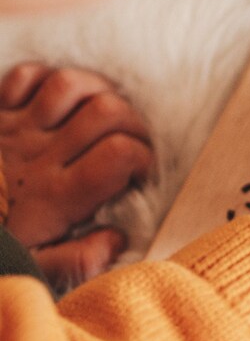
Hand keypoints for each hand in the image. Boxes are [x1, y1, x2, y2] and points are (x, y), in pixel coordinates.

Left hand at [0, 63, 151, 285]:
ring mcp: (15, 127)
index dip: (142, 157)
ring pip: (69, 84)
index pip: (120, 154)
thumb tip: (117, 239)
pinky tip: (56, 100)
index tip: (139, 172)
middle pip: (106, 111)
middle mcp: (40, 154)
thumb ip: (78, 260)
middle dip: (132, 121)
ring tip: (103, 110)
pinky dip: (46, 79)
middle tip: (132, 139)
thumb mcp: (32, 265)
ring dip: (96, 90)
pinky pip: (26, 75)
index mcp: (58, 195)